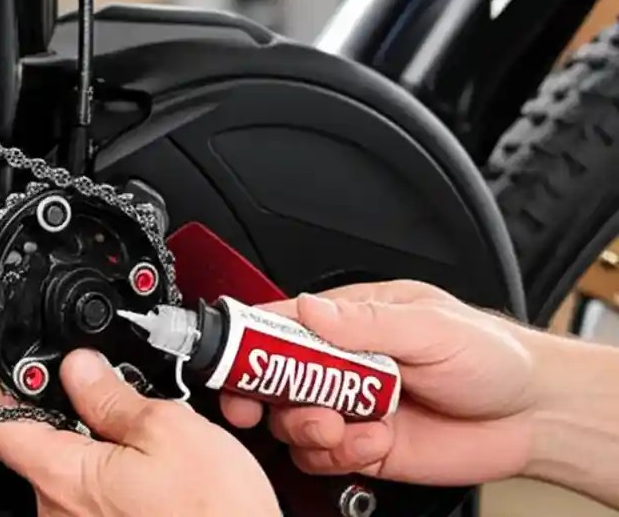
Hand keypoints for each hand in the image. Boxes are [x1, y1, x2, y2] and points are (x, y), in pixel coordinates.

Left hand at [0, 349, 280, 516]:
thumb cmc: (215, 516)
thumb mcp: (170, 431)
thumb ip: (112, 395)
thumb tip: (79, 367)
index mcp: (63, 479)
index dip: (10, 389)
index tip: (36, 373)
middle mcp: (58, 516)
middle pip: (40, 451)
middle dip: (75, 420)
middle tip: (120, 406)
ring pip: (72, 479)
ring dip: (101, 456)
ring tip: (150, 452)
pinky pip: (93, 507)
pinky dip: (115, 487)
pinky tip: (155, 484)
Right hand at [220, 280, 539, 485]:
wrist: (534, 418)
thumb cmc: (492, 356)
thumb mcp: (431, 326)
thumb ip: (367, 322)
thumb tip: (311, 309)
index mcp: (349, 321)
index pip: (280, 323)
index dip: (247, 341)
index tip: (233, 360)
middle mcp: (341, 364)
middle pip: (270, 376)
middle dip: (261, 394)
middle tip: (262, 405)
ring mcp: (349, 406)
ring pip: (290, 421)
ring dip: (306, 428)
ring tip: (340, 425)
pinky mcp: (361, 447)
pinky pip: (321, 457)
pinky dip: (337, 456)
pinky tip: (373, 442)